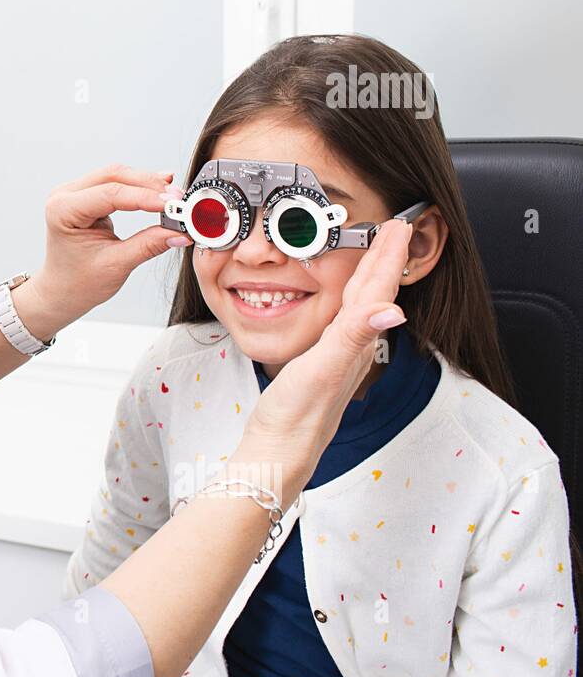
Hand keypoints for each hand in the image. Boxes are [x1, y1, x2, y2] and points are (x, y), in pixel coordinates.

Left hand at [15, 164, 191, 336]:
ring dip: (147, 184)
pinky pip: (117, 184)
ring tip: (174, 196)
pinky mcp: (88, 196)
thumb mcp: (116, 265)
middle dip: (150, 186)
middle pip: (114, 177)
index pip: (111, 194)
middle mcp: (65, 195)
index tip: (173, 205)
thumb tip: (179, 232)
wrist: (62, 291)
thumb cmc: (78, 283)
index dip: (145, 197)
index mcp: (63, 210)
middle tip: (178, 199)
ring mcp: (75, 193)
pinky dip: (140, 188)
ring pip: (118, 176)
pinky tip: (160, 190)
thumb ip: (148, 245)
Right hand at [240, 218, 413, 492]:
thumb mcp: (323, 368)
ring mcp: (337, 356)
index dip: (387, 257)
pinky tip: (337, 303)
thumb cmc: (298, 414)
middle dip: (383, 260)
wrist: (279, 450)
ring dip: (368, 277)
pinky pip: (339, 321)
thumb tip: (390, 310)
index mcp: (353, 340)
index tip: (398, 226)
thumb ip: (353, 336)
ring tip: (372, 255)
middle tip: (393, 230)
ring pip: (358, 306)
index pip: (376, 289)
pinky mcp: (320, 364)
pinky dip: (343, 301)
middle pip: (372, 293)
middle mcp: (352, 346)